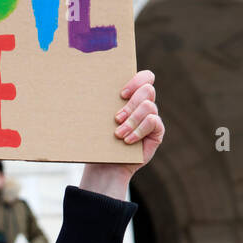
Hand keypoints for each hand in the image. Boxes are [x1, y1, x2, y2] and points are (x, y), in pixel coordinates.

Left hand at [80, 69, 164, 200]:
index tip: (121, 94)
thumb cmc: (99, 140)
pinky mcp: (156, 132)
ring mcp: (152, 118)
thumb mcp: (99, 120)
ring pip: (149, 106)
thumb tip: (85, 85)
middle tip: (116, 118)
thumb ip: (101, 103)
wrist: (105, 165)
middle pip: (147, 90)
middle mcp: (144, 105)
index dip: (136, 81)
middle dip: (130, 104)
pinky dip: (138, 130)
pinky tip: (127, 141)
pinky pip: (153, 121)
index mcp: (132, 97)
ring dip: (132, 120)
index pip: (145, 77)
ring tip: (118, 134)